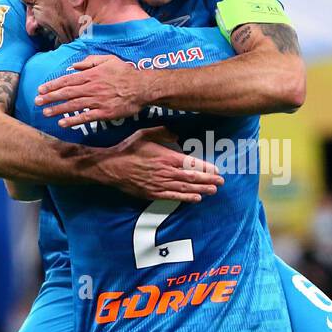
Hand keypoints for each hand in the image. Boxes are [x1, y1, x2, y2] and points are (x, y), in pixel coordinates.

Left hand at [35, 55, 145, 126]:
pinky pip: (86, 117)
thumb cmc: (125, 72)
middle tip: (37, 102)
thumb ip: (90, 62)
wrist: (142, 87)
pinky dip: (73, 120)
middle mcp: (91, 87)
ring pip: (73, 105)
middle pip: (66, 93)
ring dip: (58, 109)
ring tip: (46, 113)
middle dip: (50, 97)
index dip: (52, 85)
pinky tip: (62, 123)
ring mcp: (97, 101)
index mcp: (91, 75)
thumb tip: (74, 66)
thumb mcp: (108, 60)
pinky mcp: (104, 113)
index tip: (40, 89)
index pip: (66, 80)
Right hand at [97, 127, 222, 202]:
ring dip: (201, 190)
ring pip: (186, 188)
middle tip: (221, 182)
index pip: (192, 164)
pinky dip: (186, 198)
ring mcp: (160, 184)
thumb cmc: (128, 149)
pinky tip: (196, 198)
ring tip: (213, 191)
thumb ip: (163, 132)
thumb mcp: (145, 134)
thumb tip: (176, 134)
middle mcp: (166, 172)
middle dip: (209, 180)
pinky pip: (173, 197)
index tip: (217, 170)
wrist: (111, 166)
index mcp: (167, 157)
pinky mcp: (153, 193)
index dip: (206, 168)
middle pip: (193, 177)